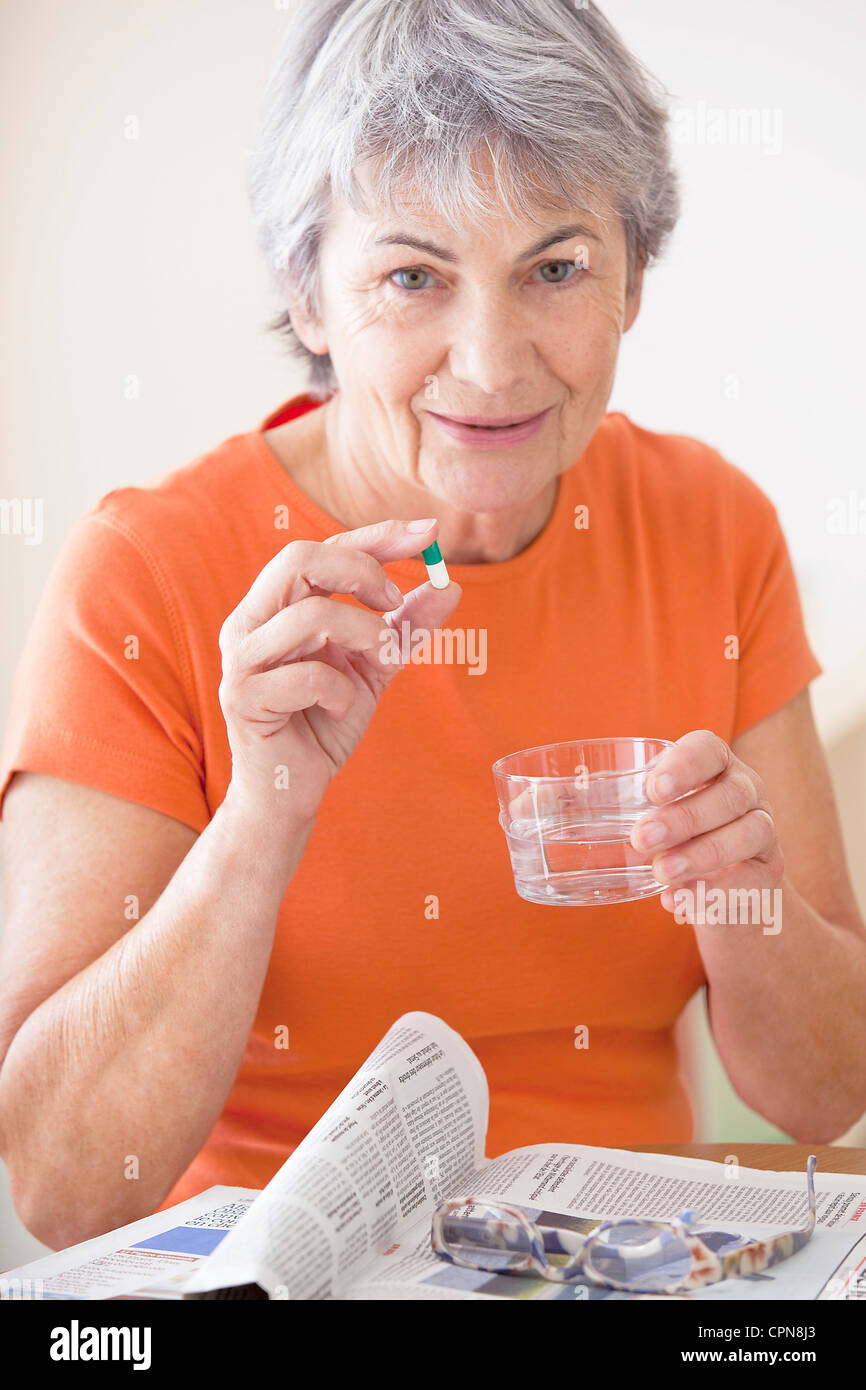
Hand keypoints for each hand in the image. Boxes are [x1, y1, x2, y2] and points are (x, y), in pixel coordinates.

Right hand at [218, 518, 461, 832]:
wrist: (291, 791)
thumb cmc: (325, 722)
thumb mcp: (375, 667)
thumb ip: (405, 627)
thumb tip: (449, 587)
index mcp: (275, 605)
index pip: (323, 547)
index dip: (376, 535)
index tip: (428, 531)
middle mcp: (250, 622)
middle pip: (298, 558)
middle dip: (361, 571)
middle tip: (395, 601)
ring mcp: (241, 660)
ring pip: (308, 615)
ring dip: (362, 633)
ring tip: (379, 659)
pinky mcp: (243, 700)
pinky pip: (307, 676)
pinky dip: (341, 691)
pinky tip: (341, 709)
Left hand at [629, 730, 784, 915]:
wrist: (724, 889)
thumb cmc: (676, 837)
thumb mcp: (652, 814)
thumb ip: (613, 805)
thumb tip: (550, 800)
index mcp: (715, 766)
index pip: (708, 750)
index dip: (684, 765)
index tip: (653, 789)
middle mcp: (746, 791)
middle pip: (729, 796)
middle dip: (685, 817)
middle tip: (642, 838)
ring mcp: (763, 830)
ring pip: (749, 833)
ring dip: (702, 854)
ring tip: (661, 872)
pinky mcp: (767, 872)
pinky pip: (747, 879)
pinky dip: (709, 892)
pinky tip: (674, 901)